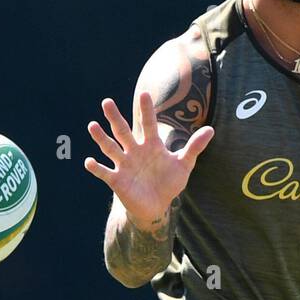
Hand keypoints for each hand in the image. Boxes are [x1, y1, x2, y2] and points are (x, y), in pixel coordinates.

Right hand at [84, 92, 213, 227]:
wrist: (157, 206)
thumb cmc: (169, 183)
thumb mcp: (184, 165)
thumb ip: (194, 147)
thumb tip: (211, 130)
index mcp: (151, 145)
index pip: (148, 124)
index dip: (146, 110)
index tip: (144, 93)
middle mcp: (134, 151)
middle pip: (123, 131)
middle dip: (115, 118)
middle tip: (106, 102)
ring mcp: (124, 165)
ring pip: (110, 148)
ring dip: (101, 138)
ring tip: (92, 126)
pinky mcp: (117, 181)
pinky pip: (104, 173)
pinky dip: (96, 168)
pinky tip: (88, 161)